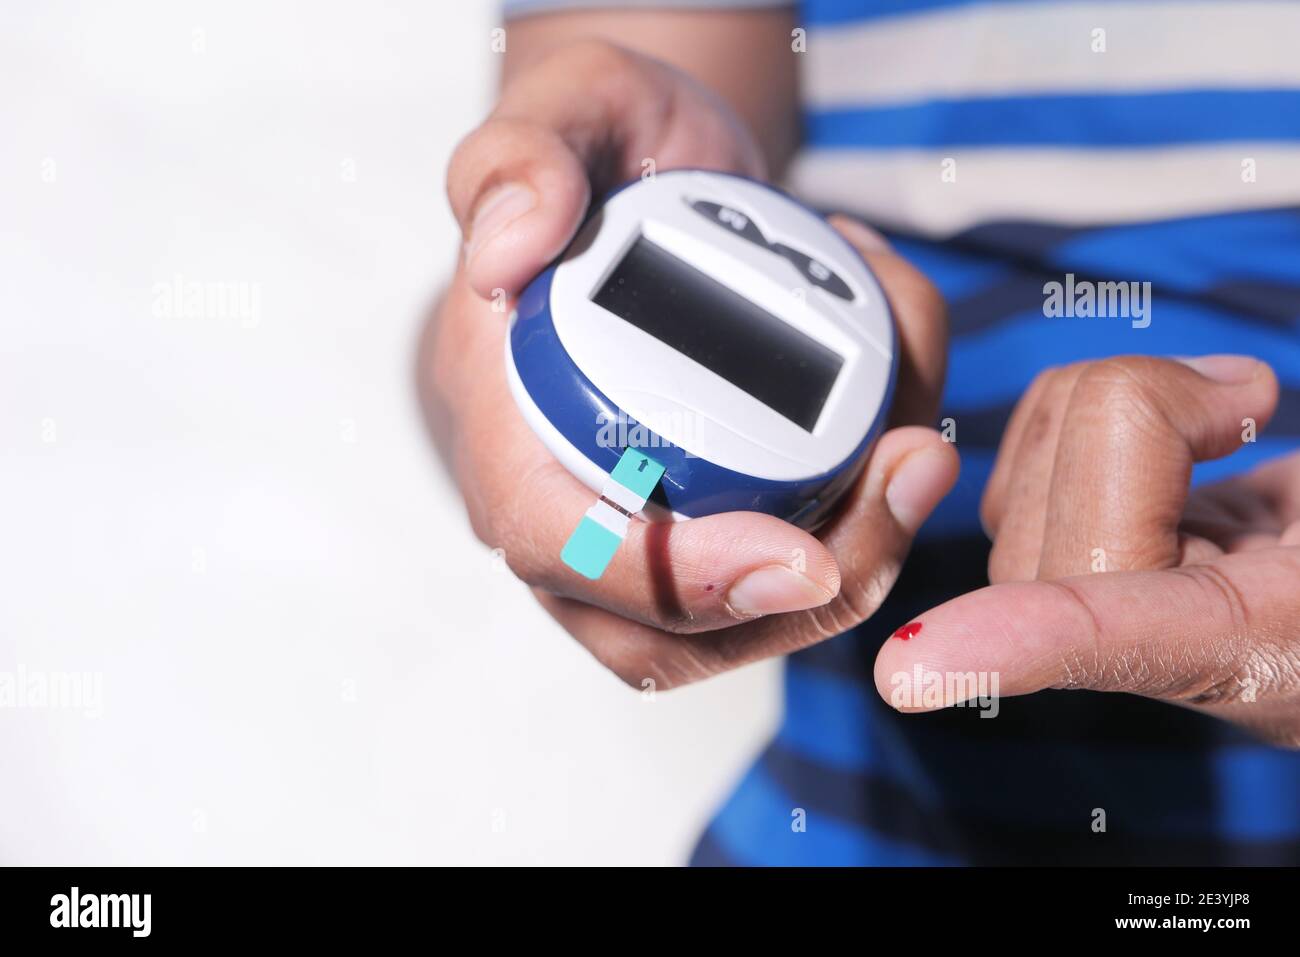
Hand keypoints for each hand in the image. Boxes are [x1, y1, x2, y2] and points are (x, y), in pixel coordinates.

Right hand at [423, 40, 957, 689]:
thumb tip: (505, 255)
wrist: (657, 184)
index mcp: (507, 427)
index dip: (673, 578)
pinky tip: (905, 410)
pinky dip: (868, 515)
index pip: (560, 547)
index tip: (799, 557)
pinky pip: (790, 569)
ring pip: (744, 621)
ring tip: (923, 441)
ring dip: (859, 557)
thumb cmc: (607, 161)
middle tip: (912, 472)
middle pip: (671, 628)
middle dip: (809, 586)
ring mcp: (642, 529)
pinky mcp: (713, 524)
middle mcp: (567, 503)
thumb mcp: (567, 112)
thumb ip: (519, 160)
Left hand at [875, 354, 1299, 745]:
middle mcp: (1160, 641)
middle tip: (1250, 402)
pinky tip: (1187, 421)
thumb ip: (1289, 496)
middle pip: (1055, 511)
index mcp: (1254, 651)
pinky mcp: (1100, 548)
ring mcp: (1118, 597)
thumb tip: (1236, 392)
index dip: (1024, 643)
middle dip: (1142, 408)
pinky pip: (1034, 462)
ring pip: (1022, 474)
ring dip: (1116, 399)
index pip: (1115, 639)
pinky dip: (1096, 408)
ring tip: (1228, 410)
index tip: (911, 675)